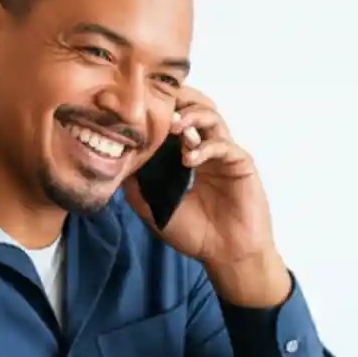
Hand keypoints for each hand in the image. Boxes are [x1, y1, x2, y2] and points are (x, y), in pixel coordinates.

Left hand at [123, 87, 291, 306]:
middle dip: (179, 100)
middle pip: (197, 107)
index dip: (161, 108)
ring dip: (192, 116)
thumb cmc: (196, 234)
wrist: (227, 256)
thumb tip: (116, 162)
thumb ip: (137, 186)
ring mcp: (225, 155)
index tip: (138, 105)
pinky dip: (206, 147)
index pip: (176, 120)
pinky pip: (224, 145)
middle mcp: (208, 149)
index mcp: (188, 155)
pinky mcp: (241, 164)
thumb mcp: (155, 208)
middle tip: (159, 104)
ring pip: (212, 118)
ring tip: (175, 125)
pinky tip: (190, 159)